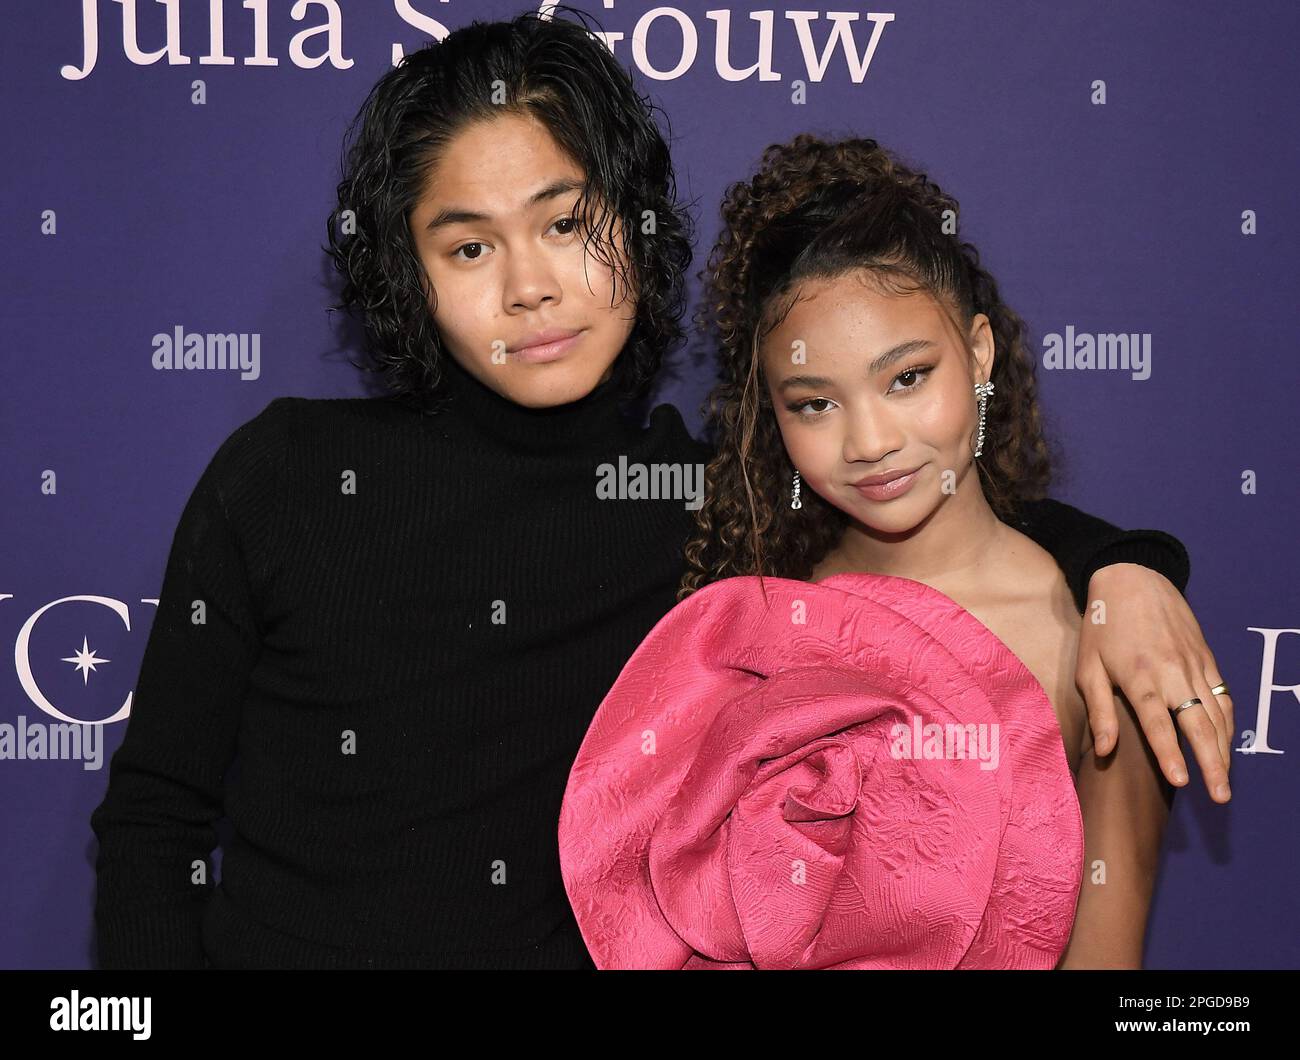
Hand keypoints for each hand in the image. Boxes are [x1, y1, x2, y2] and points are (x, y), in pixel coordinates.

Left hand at [1075, 563, 1232, 802]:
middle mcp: (1172, 674)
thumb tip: (1105, 751)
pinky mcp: (1206, 658)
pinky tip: (1227, 743)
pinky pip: (1223, 695)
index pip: (1158, 724)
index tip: (1182, 782)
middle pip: (1198, 724)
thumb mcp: (1088, 667)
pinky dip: (1228, 722)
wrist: (1133, 580)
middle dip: (1211, 763)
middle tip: (1218, 795)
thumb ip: (1099, 711)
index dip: (1170, 754)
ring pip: (1216, 713)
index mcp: (1139, 677)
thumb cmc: (1103, 627)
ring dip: (1224, 749)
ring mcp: (1194, 665)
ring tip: (1224, 781)